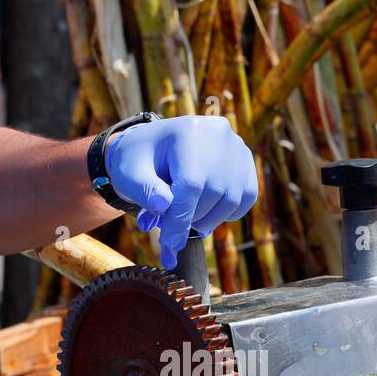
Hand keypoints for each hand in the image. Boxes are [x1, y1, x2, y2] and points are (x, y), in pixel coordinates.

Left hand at [105, 115, 258, 267]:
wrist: (154, 146)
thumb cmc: (139, 161)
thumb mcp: (130, 174)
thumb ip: (144, 191)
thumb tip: (163, 206)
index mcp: (186, 131)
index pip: (191, 184)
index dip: (180, 219)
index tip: (169, 244)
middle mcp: (218, 134)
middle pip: (213, 193)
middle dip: (190, 220)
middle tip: (172, 231)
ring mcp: (236, 146)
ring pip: (231, 200)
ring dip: (208, 220)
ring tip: (187, 221)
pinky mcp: (245, 161)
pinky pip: (246, 197)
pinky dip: (228, 213)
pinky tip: (207, 211)